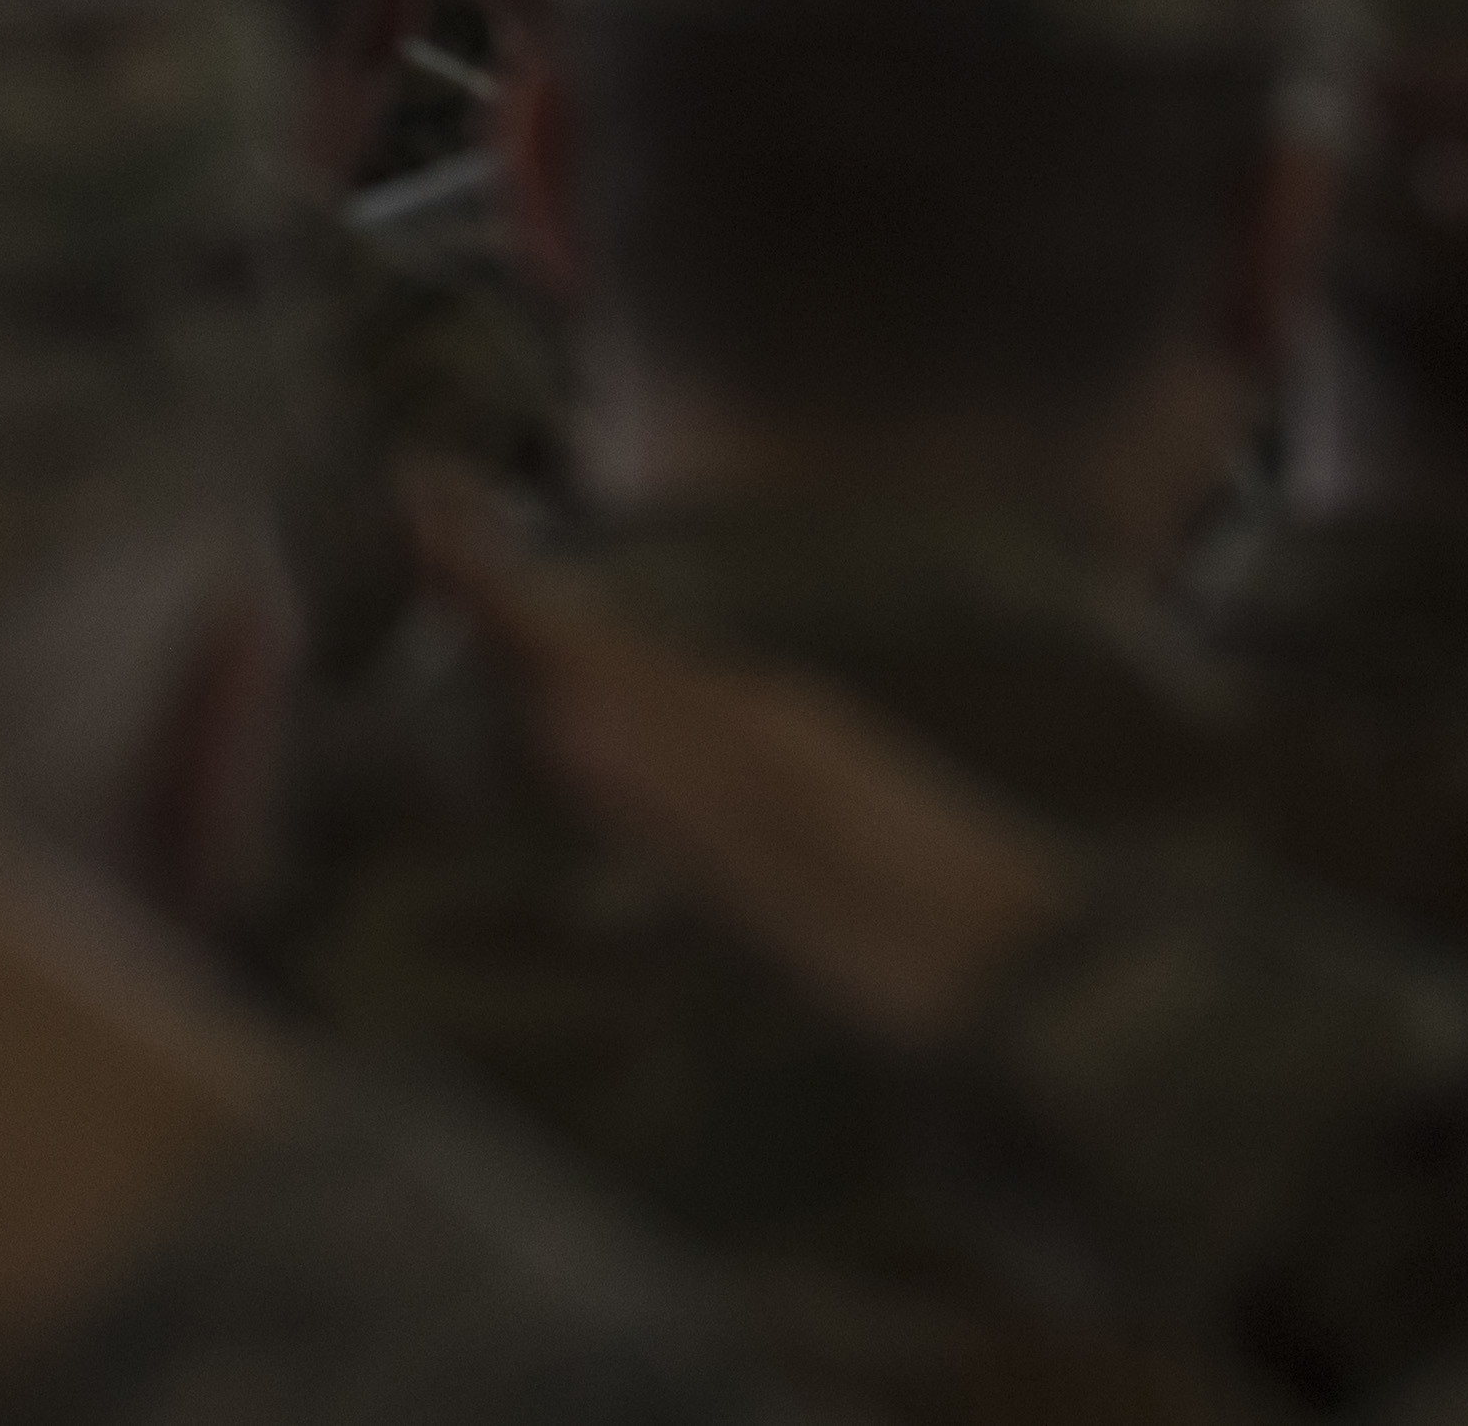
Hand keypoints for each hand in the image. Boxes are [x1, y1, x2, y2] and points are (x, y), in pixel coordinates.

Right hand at [405, 469, 1068, 1044]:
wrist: (1047, 972)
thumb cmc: (911, 947)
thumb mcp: (784, 883)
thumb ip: (671, 802)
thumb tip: (560, 718)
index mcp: (738, 730)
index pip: (586, 642)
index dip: (499, 583)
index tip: (421, 496)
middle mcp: (760, 715)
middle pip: (611, 640)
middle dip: (518, 596)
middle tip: (433, 528)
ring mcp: (795, 746)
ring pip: (653, 677)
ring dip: (571, 641)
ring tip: (499, 615)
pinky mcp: (821, 790)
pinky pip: (696, 719)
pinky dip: (631, 697)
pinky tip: (632, 727)